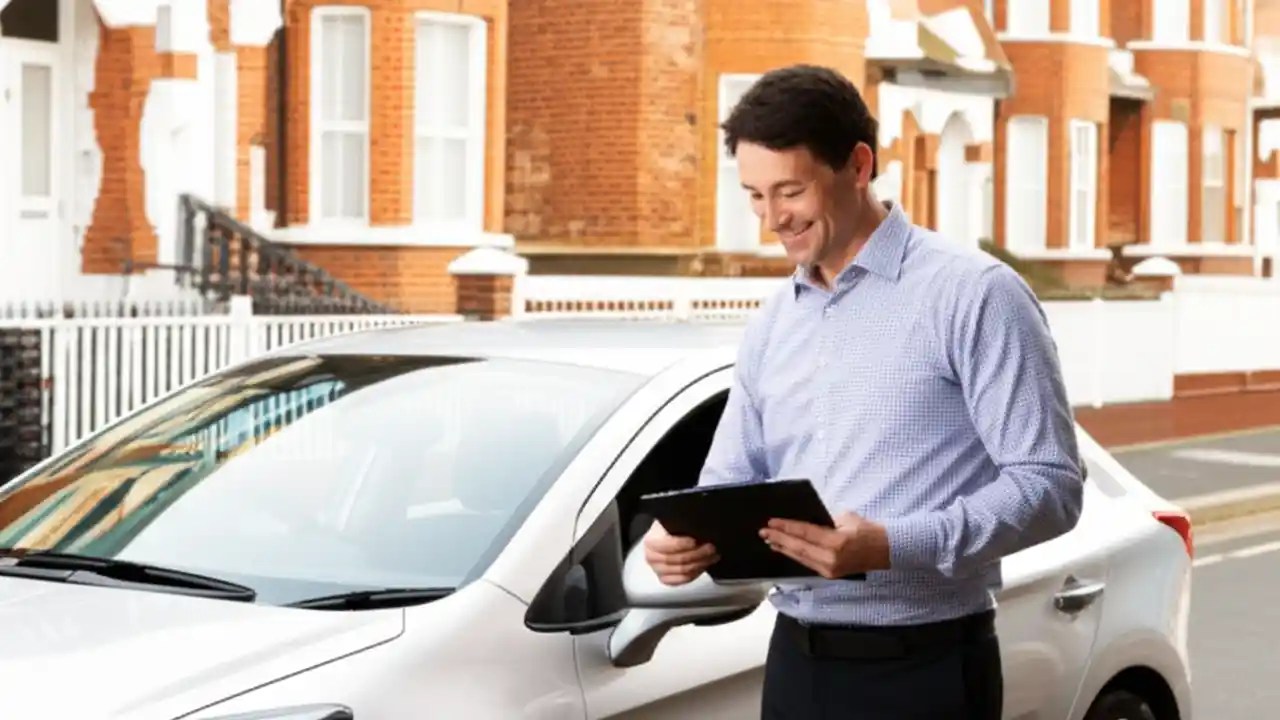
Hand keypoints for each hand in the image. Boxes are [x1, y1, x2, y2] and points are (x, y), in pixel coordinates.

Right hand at [643, 521, 718, 585]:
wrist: (667, 536)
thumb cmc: (672, 528)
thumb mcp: (674, 521)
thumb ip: (680, 524)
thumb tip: (695, 525)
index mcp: (651, 542)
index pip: (665, 546)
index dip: (680, 544)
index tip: (694, 540)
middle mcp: (651, 557)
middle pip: (676, 560)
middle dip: (697, 554)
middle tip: (711, 547)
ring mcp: (658, 570)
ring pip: (682, 571)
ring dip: (701, 563)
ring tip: (713, 555)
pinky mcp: (666, 579)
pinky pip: (683, 579)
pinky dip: (696, 573)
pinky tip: (705, 564)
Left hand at [759, 512, 890, 578]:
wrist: (886, 551)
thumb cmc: (868, 530)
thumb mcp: (846, 519)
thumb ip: (825, 522)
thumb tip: (806, 524)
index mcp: (836, 542)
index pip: (805, 533)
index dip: (787, 528)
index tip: (771, 523)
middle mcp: (830, 558)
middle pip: (799, 547)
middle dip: (779, 539)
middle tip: (763, 532)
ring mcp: (830, 569)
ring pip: (801, 558)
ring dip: (783, 549)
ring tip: (769, 541)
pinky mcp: (830, 575)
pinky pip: (807, 564)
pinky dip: (794, 556)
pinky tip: (785, 550)